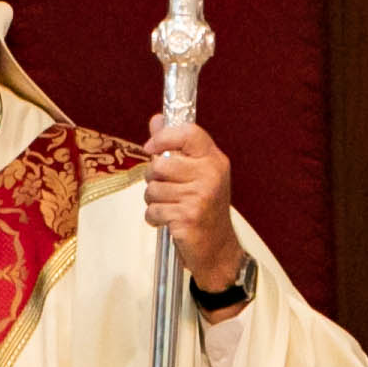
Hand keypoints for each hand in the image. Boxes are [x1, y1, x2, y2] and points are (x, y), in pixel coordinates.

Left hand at [143, 117, 241, 301]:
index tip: (150, 146)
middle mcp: (211, 174)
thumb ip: (175, 147)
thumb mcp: (195, 173)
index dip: (163, 136)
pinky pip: (152, 210)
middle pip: (160, 164)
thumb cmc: (203, 208)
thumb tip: (156, 119)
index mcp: (214, 159)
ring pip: (152, 189)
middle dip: (153, 179)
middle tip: (166, 189)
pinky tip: (169, 221)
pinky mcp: (188, 216)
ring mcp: (201, 196)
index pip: (188, 132)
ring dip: (153, 201)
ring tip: (171, 207)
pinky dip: (154, 219)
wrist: (217, 247)